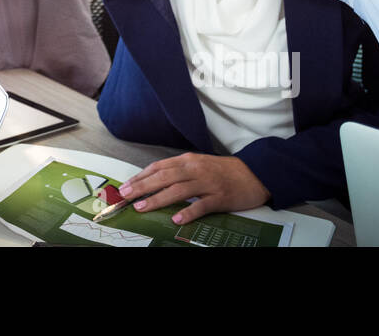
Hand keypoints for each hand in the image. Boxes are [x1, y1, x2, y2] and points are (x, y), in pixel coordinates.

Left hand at [116, 153, 271, 224]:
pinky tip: (176, 219)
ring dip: (158, 199)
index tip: (125, 186)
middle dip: (142, 187)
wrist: (254, 173)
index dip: (140, 177)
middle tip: (125, 196)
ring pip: (178, 190)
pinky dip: (188, 212)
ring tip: (141, 207)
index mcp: (188, 160)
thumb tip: (153, 182)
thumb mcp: (198, 165)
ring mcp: (207, 183)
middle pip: (164, 177)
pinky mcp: (220, 197)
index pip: (159, 167)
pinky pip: (201, 206)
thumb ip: (178, 171)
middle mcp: (195, 169)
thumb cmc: (223, 171)